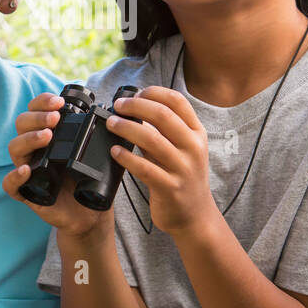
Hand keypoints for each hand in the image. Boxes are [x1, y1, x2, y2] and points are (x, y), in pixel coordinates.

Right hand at [2, 92, 114, 237]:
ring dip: (29, 138)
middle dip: (37, 116)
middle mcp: (34, 149)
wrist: (90, 214)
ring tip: (48, 136)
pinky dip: (14, 176)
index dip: (42, 102)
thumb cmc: (89, 180)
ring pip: (14, 148)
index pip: (35, 110)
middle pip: (22, 124)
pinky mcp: (26, 192)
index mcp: (48, 134)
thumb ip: (99, 134)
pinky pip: (9, 184)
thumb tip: (112, 114)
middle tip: (56, 119)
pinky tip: (27, 170)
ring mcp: (28, 169)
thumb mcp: (95, 153)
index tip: (59, 102)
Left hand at [104, 85, 212, 235]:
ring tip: (111, 124)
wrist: (195, 215)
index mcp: (196, 133)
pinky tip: (114, 151)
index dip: (153, 92)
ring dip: (126, 128)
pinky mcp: (170, 188)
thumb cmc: (182, 176)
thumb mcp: (181, 148)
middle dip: (135, 106)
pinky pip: (144, 168)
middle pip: (162, 115)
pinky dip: (126, 157)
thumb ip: (162, 130)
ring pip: (151, 139)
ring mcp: (183, 168)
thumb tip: (133, 107)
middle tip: (117, 106)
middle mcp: (193, 147)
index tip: (135, 94)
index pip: (177, 101)